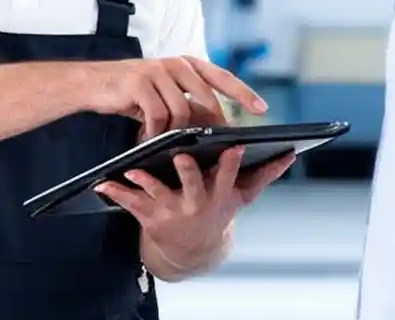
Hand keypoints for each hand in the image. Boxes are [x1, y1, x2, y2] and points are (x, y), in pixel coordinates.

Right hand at [85, 56, 268, 140]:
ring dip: (172, 132)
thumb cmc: (131, 92)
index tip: (263, 109)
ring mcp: (158, 70)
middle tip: (205, 145)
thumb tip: (217, 123)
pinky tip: (144, 137)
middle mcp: (175, 63)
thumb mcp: (163, 92)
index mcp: (186, 64)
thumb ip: (187, 100)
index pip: (222, 77)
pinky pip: (158, 116)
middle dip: (208, 125)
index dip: (244, 93)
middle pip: (206, 98)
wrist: (92, 83)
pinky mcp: (140, 82)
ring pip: (182, 111)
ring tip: (159, 140)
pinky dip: (153, 132)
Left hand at [94, 147, 293, 274]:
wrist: (192, 250)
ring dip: (145, 183)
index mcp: (219, 196)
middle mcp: (196, 204)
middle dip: (188, 172)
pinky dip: (115, 192)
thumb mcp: (242, 197)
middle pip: (193, 186)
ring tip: (133, 170)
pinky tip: (102, 183)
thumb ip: (265, 175)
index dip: (231, 163)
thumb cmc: (218, 211)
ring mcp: (172, 211)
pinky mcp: (149, 217)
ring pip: (157, 194)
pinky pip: (130, 203)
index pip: (227, 176)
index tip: (234, 145)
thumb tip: (292, 154)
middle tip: (183, 156)